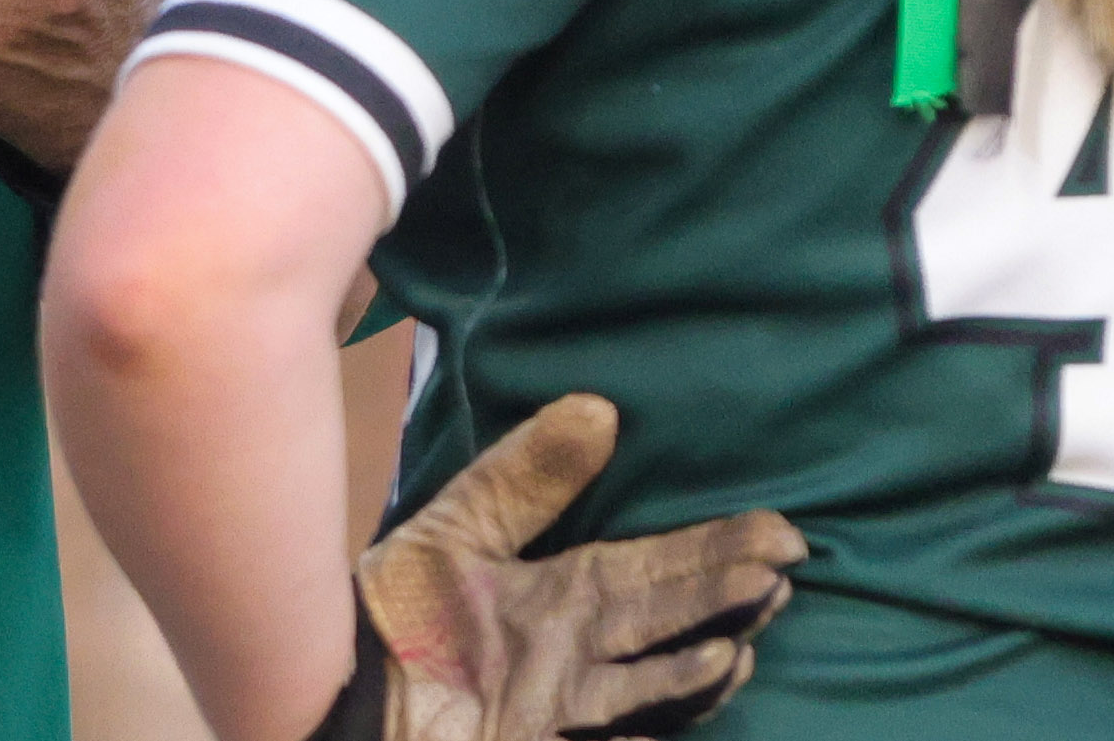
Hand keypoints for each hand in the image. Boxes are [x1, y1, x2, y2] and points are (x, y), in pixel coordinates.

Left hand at [331, 394, 799, 740]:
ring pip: (642, 692)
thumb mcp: (455, 532)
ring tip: (731, 652)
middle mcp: (578, 656)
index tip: (781, 534)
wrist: (333, 693)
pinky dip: (632, 740)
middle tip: (777, 578)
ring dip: (688, 678)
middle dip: (720, 604)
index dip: (716, 553)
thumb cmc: (397, 613)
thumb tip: (600, 406)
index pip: (655, 569)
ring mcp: (562, 711)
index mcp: (566, 599)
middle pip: (662, 625)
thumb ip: (521, 478)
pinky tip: (652, 732)